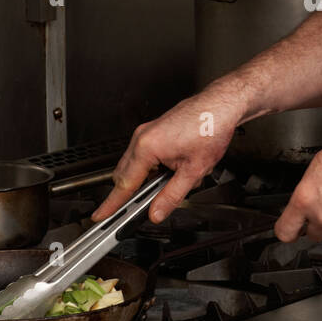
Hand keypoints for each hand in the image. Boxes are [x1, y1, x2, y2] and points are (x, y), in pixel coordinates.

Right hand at [91, 86, 244, 223]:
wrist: (220, 105)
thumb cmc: (210, 128)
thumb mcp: (193, 171)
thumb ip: (172, 195)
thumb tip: (156, 212)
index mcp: (146, 147)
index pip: (124, 184)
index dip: (112, 204)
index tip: (101, 215)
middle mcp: (142, 137)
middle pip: (126, 175)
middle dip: (137, 191)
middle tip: (147, 204)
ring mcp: (146, 132)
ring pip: (138, 165)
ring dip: (152, 178)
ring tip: (180, 176)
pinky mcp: (154, 131)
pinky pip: (146, 155)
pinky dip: (157, 167)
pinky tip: (180, 166)